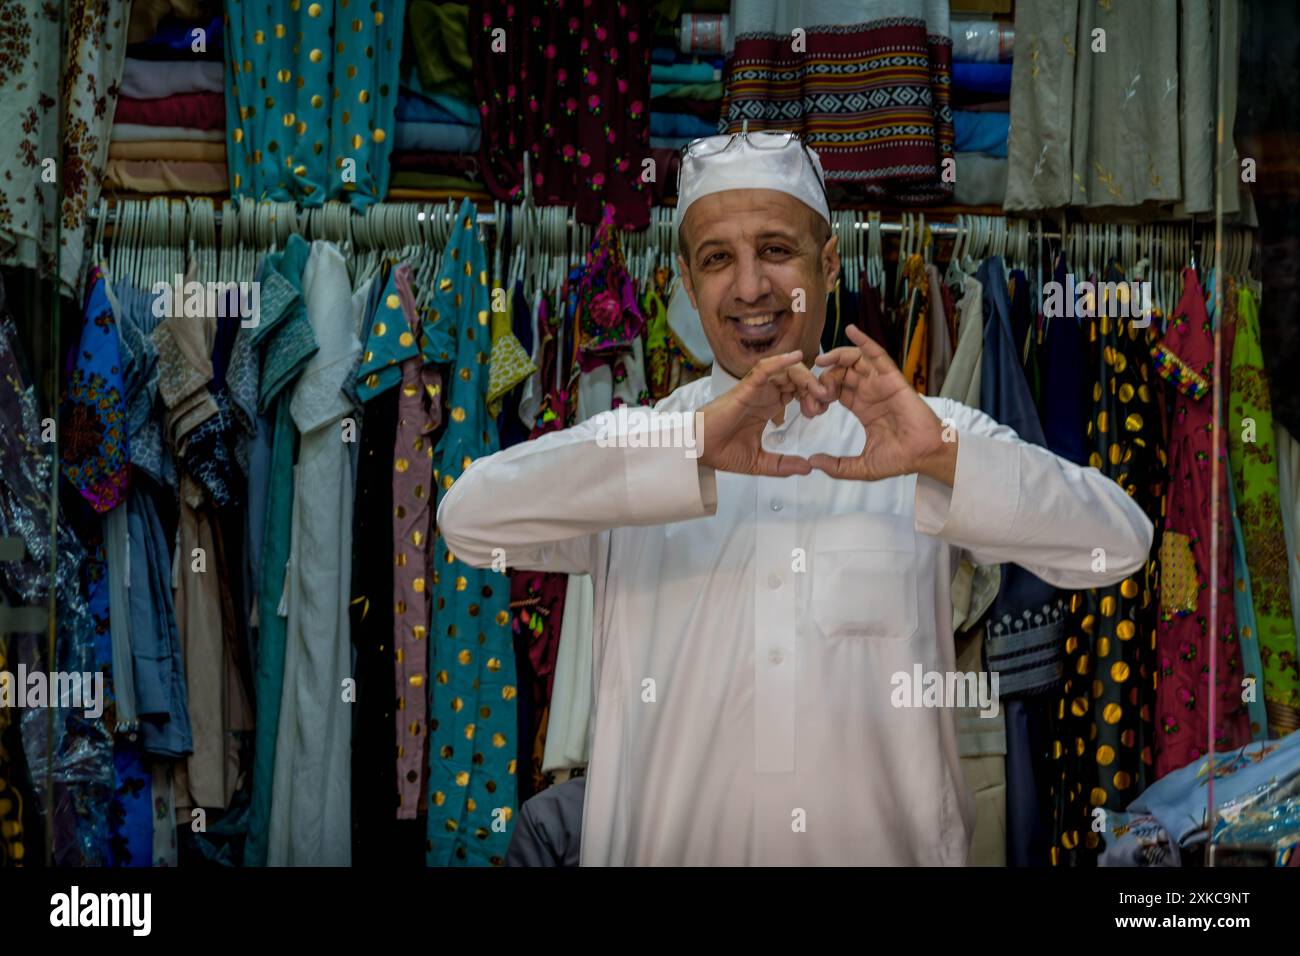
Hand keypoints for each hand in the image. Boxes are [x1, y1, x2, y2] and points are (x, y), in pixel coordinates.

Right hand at [697, 350, 832, 476]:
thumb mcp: (760, 462)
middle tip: (826, 399)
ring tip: (818, 389)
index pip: (797, 392)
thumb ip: (783, 465)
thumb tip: (808, 468)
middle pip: (795, 378)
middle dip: (814, 385)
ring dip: (805, 376)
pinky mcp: (745, 388)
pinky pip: (765, 368)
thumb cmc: (722, 452)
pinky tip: (797, 357)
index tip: (822, 411)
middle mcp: (764, 394)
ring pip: (785, 371)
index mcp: (768, 407)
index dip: (812, 396)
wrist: (699, 451)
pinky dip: (781, 361)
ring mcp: (755, 389)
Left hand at [811, 325, 956, 484]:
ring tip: (820, 361)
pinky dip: (864, 340)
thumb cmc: (898, 459)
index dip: (820, 394)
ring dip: (836, 357)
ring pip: (854, 360)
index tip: (811, 409)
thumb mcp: (860, 466)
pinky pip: (877, 354)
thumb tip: (812, 463)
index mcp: (862, 407)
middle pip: (841, 373)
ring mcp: (881, 383)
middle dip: (824, 377)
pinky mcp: (892, 378)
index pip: (836, 390)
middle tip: (814, 391)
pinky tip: (850, 330)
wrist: (922, 456)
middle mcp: (870, 392)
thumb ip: (836, 466)